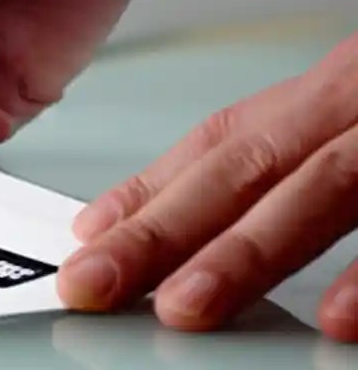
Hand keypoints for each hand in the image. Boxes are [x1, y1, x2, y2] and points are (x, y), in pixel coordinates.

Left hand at [60, 35, 357, 342]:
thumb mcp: (354, 105)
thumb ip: (273, 153)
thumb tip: (158, 214)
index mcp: (325, 96)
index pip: (219, 142)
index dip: (149, 189)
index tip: (84, 237)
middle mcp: (354, 106)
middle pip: (244, 167)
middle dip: (161, 230)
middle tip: (91, 283)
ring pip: (319, 189)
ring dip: (244, 251)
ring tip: (183, 305)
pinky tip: (334, 319)